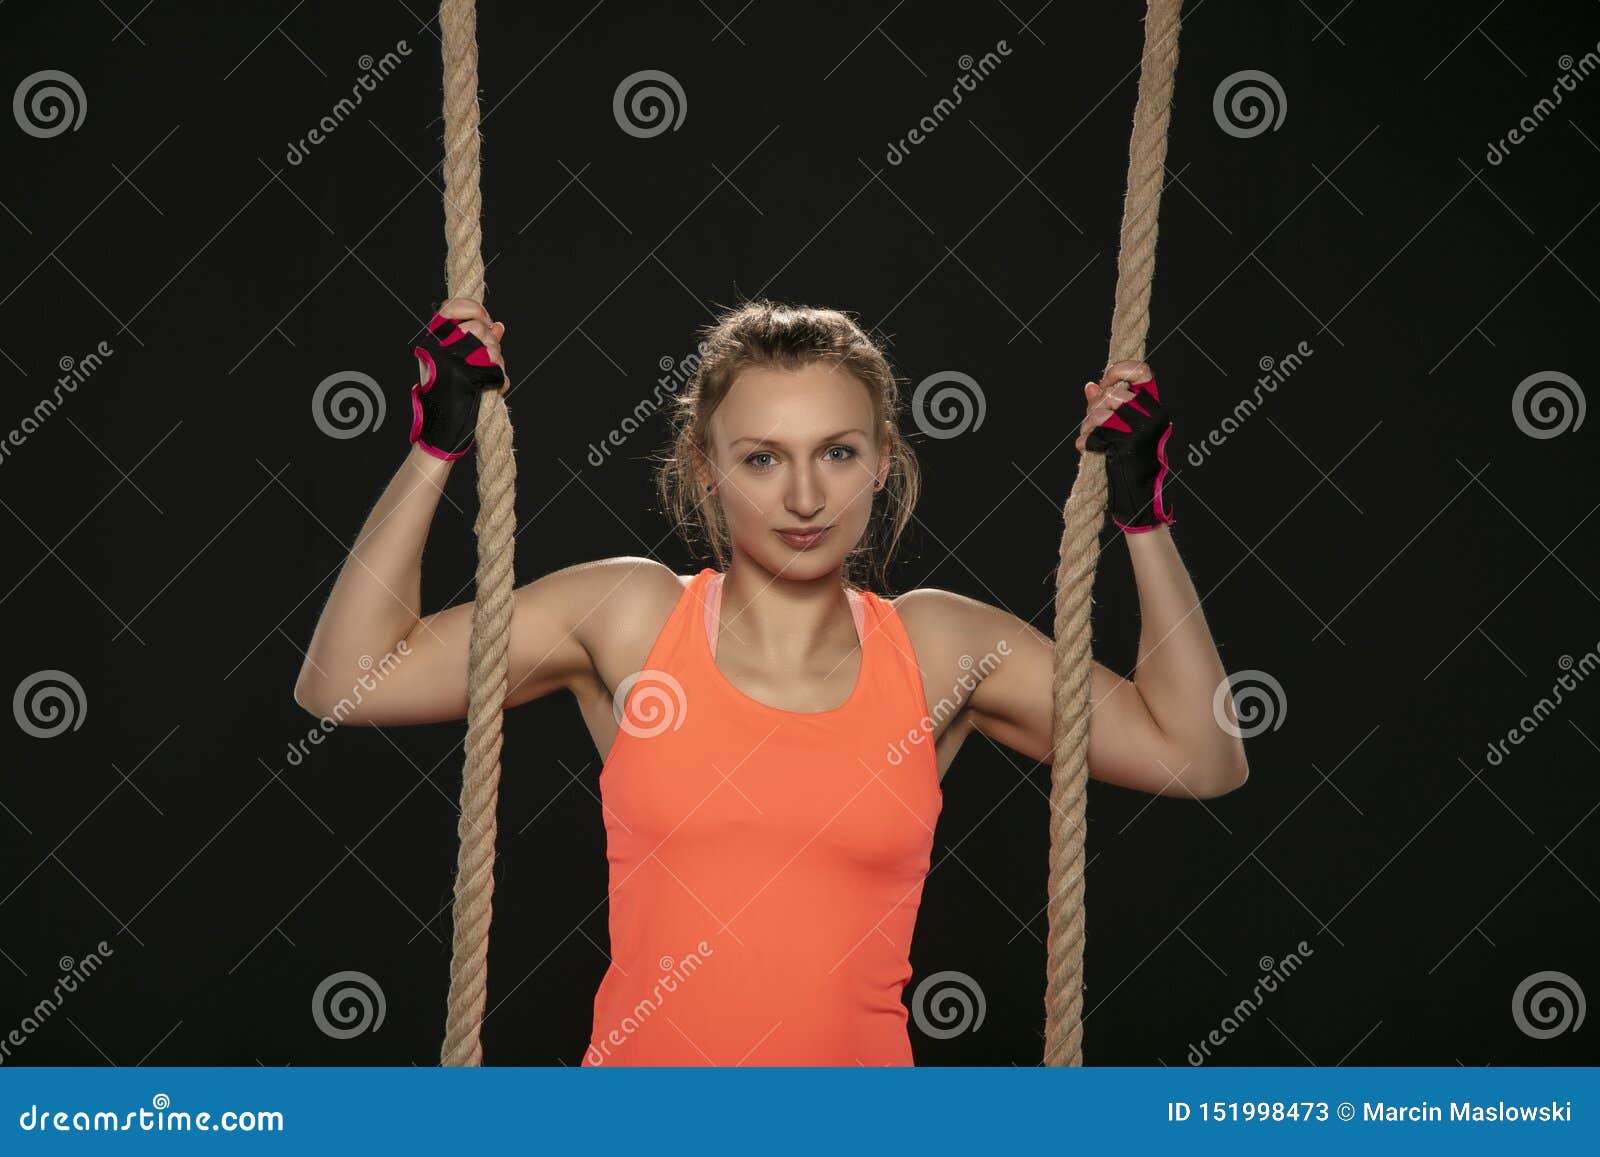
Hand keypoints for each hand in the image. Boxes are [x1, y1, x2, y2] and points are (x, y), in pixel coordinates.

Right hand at [409, 298, 509, 460]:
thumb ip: (477, 342)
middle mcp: (440, 346)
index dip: (472, 308)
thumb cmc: (448, 396)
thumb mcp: (458, 364)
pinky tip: (493, 386)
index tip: (484, 318)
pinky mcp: (466, 376)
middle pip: (478, 327)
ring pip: (490, 344)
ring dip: (496, 359)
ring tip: (487, 375)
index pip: (451, 307)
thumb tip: (499, 325)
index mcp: (434, 340)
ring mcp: (452, 360)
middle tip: (487, 356)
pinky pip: (495, 366)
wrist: (441, 427)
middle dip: (490, 341)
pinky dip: (499, 378)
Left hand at [1076, 359, 1176, 532]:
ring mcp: (1141, 430)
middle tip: (1092, 421)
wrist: (1143, 499)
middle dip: (1095, 406)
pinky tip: (1086, 448)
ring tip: (1088, 436)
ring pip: (1101, 412)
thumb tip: (1090, 386)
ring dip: (1088, 425)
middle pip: (1113, 392)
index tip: (1105, 382)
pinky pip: (1095, 433)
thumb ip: (1107, 406)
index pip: (1142, 371)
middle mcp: (1153, 416)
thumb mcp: (1125, 430)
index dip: (1119, 370)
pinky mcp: (1127, 446)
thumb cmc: (1133, 464)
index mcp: (1155, 408)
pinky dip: (1085, 441)